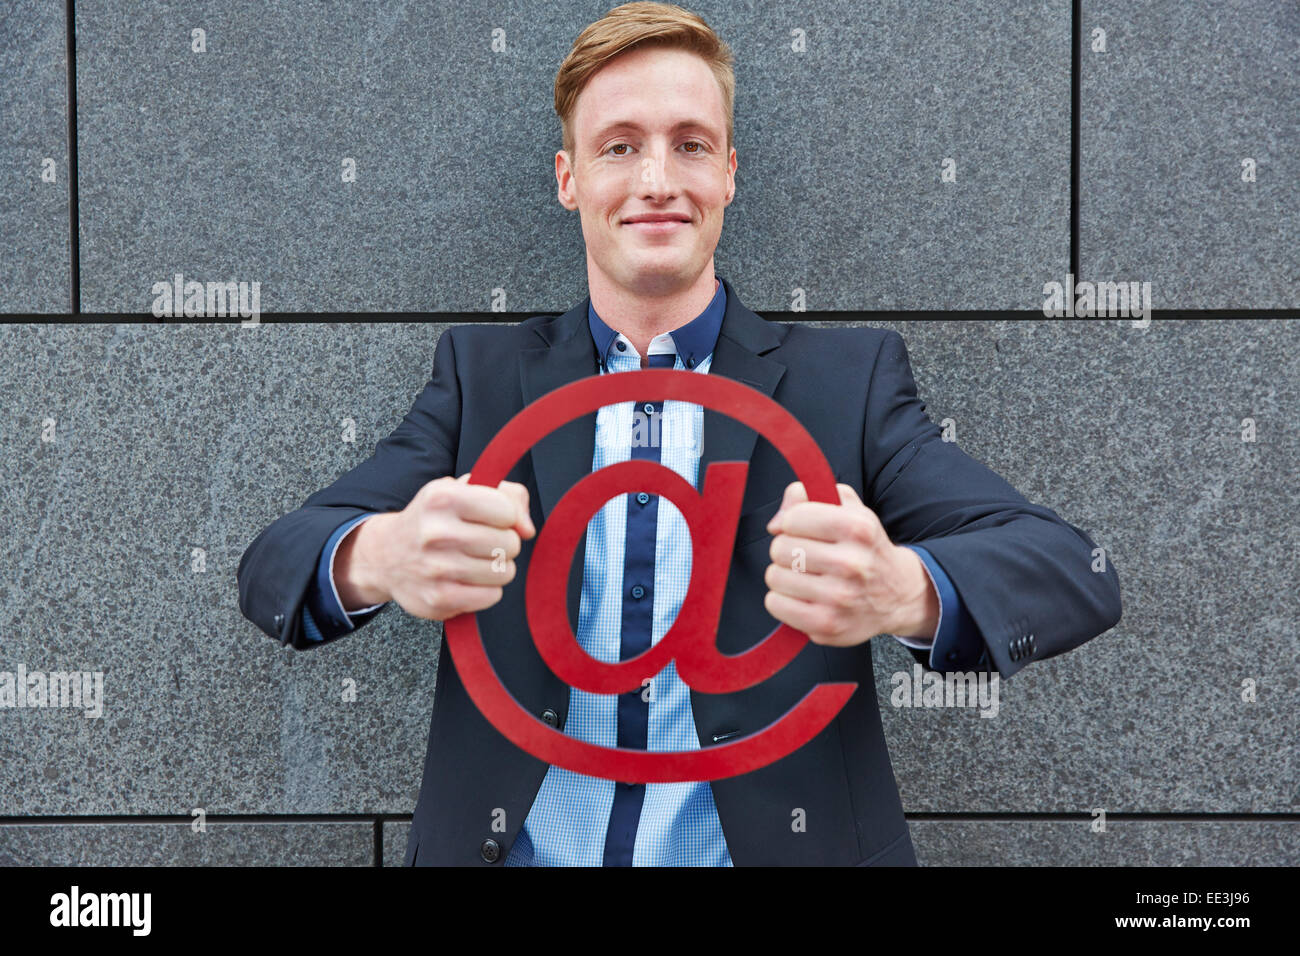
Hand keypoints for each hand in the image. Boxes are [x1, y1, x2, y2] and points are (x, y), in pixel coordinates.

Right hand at [343, 473, 535, 620]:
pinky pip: (492, 596)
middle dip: (504, 544)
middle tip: (482, 543)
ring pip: (504, 572)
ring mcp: (436, 568)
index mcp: (443, 497)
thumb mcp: (464, 490)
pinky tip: (468, 580)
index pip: (507, 511)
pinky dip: (486, 589)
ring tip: (474, 560)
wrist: (385, 555)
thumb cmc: (435, 519)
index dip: (506, 516)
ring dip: (496, 567)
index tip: (491, 518)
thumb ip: (508, 495)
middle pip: (509, 543)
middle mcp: (436, 532)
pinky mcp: (438, 599)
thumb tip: (528, 529)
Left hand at [762, 481, 938, 645]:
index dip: (792, 522)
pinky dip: (782, 599)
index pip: (793, 518)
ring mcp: (839, 598)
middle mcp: (851, 564)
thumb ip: (808, 494)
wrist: (898, 595)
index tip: (804, 529)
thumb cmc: (864, 548)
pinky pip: (776, 604)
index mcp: (857, 528)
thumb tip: (776, 523)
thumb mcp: (849, 508)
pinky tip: (803, 596)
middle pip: (780, 548)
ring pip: (774, 576)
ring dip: (784, 575)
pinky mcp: (827, 626)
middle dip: (787, 549)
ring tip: (807, 576)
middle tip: (806, 556)